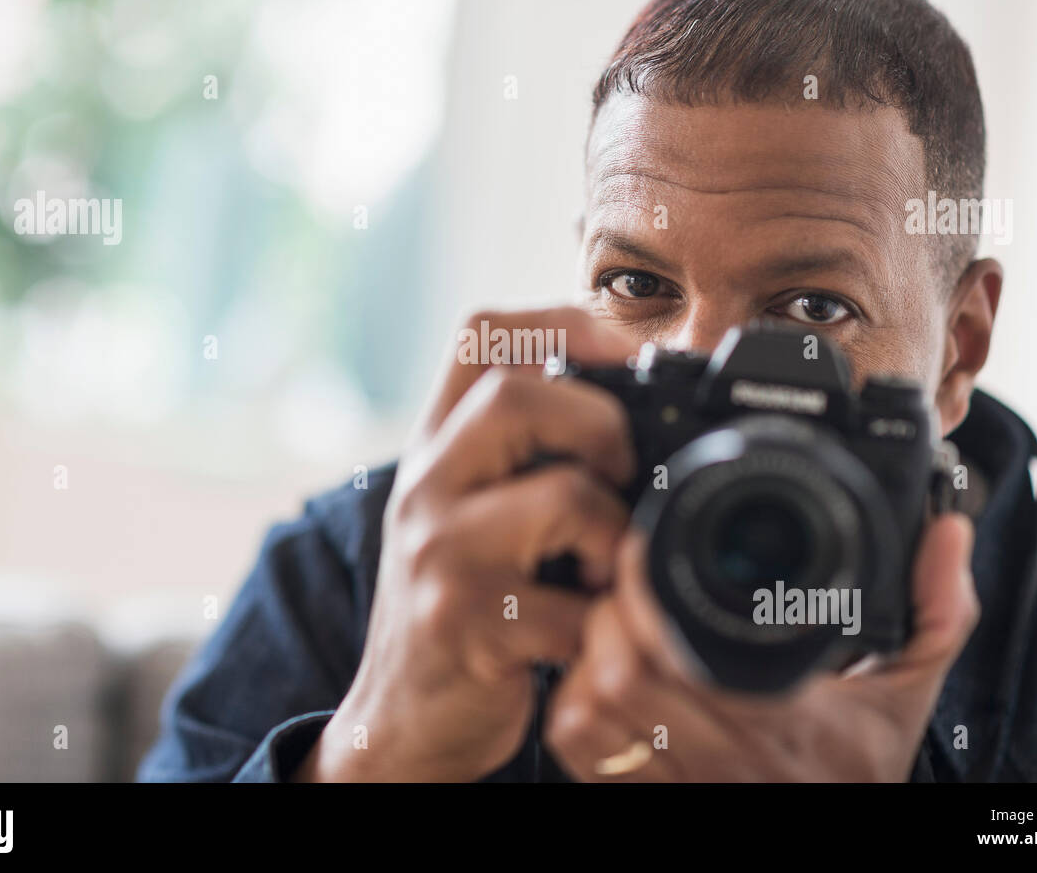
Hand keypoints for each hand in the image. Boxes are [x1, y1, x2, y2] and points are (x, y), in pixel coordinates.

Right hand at [296, 307, 636, 781]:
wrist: (402, 716)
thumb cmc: (458, 601)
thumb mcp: (466, 510)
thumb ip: (519, 454)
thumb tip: (634, 397)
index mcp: (435, 447)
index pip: (480, 336)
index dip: (561, 320)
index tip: (623, 347)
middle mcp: (426, 486)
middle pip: (516, 394)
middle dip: (599, 423)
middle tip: (619, 474)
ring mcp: (440, 554)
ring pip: (564, 496)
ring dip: (616, 534)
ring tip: (606, 570)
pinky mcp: (466, 625)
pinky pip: (576, 605)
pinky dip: (606, 620)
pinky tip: (590, 632)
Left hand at [543, 512, 978, 780]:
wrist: (842, 854)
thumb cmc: (861, 769)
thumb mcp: (910, 694)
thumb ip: (936, 612)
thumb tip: (948, 535)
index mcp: (784, 725)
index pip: (678, 651)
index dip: (644, 592)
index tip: (642, 548)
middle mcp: (724, 763)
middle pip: (619, 676)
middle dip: (609, 615)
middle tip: (620, 584)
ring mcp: (680, 789)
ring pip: (589, 715)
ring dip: (586, 658)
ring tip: (609, 626)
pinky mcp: (646, 803)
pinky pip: (581, 754)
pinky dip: (577, 707)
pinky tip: (600, 678)